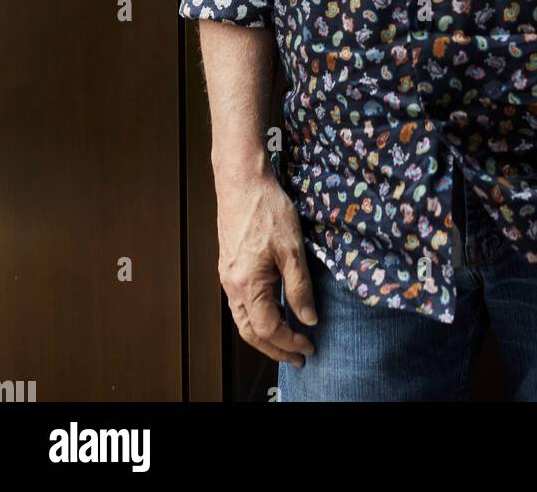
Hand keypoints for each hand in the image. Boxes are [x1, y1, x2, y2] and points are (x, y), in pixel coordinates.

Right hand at [215, 167, 317, 365]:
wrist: (242, 181)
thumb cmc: (267, 210)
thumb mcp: (293, 249)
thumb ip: (300, 287)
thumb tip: (309, 319)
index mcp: (247, 284)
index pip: (268, 329)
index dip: (290, 342)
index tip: (309, 346)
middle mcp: (232, 285)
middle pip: (250, 332)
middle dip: (275, 349)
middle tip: (298, 356)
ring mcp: (227, 276)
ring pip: (242, 319)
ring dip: (264, 335)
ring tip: (287, 339)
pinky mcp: (229, 265)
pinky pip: (240, 303)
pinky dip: (256, 316)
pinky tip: (272, 311)